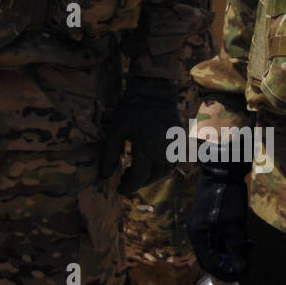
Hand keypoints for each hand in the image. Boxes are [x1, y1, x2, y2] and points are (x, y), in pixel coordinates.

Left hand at [101, 77, 178, 193]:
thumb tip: (105, 175)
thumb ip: (109, 154)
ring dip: (149, 178)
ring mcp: (174, 149)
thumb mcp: (116, 130)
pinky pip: (172, 166)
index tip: (118, 190)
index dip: (127, 186)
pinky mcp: (180, 145)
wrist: (155, 94)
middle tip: (124, 180)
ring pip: (163, 174)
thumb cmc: (132, 110)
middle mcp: (164, 152)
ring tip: (134, 173)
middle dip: (137, 183)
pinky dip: (160, 171)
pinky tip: (149, 165)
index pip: (137, 177)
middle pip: (151, 178)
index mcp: (146, 149)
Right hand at [188, 162, 251, 281]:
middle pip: (209, 260)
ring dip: (229, 254)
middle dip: (227, 265)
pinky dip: (227, 244)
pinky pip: (214, 241)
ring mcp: (199, 227)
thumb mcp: (235, 226)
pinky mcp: (205, 222)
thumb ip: (237, 249)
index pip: (210, 264)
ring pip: (213, 251)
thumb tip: (241, 270)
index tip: (242, 274)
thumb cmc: (227, 198)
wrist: (222, 172)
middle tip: (245, 264)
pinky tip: (242, 240)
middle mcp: (195, 234)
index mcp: (198, 236)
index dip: (226, 272)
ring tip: (247, 248)